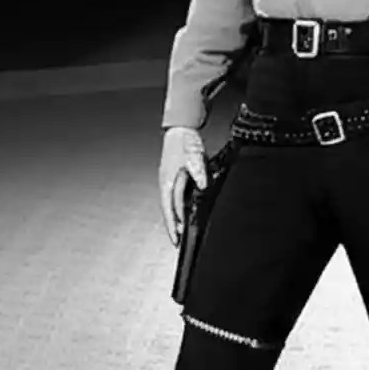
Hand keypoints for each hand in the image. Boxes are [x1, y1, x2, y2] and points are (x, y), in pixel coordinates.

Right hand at [159, 127, 207, 246]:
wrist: (180, 129)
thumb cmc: (184, 142)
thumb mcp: (195, 157)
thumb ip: (199, 172)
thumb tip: (202, 186)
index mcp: (167, 181)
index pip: (170, 209)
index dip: (173, 224)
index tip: (176, 238)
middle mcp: (165, 183)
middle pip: (167, 209)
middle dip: (172, 226)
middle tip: (176, 240)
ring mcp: (167, 179)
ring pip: (169, 204)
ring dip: (174, 217)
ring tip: (179, 229)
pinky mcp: (171, 176)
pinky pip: (173, 196)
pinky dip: (176, 206)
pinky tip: (182, 210)